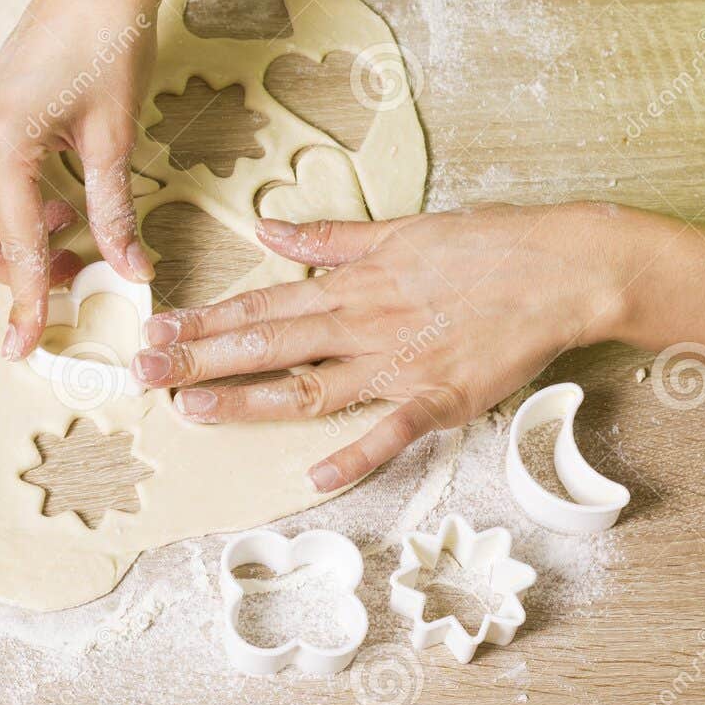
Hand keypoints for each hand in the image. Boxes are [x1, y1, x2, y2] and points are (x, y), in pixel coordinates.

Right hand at [0, 0, 163, 359]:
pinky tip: (58, 198)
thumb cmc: (111, 43)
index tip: (32, 346)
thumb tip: (129, 270)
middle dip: (13, 276)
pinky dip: (9, 208)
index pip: (17, 248)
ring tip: (74, 233)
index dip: (29, 302)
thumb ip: (114, 211)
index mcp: (1, 146)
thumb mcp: (117, 138)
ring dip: (11, 241)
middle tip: (69, 285)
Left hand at [130, 203, 635, 490]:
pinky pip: (391, 430)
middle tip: (143, 372)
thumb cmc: (485, 244)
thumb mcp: (401, 229)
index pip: (262, 301)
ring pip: (309, 386)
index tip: (155, 327)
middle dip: (200, 357)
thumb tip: (266, 229)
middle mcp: (364, 323)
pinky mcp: (441, 396)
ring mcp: (400, 363)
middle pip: (268, 342)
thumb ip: (329, 238)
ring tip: (193, 411)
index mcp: (353, 283)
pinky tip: (314, 476)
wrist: (561, 268)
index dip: (204, 317)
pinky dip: (355, 454)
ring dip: (248, 401)